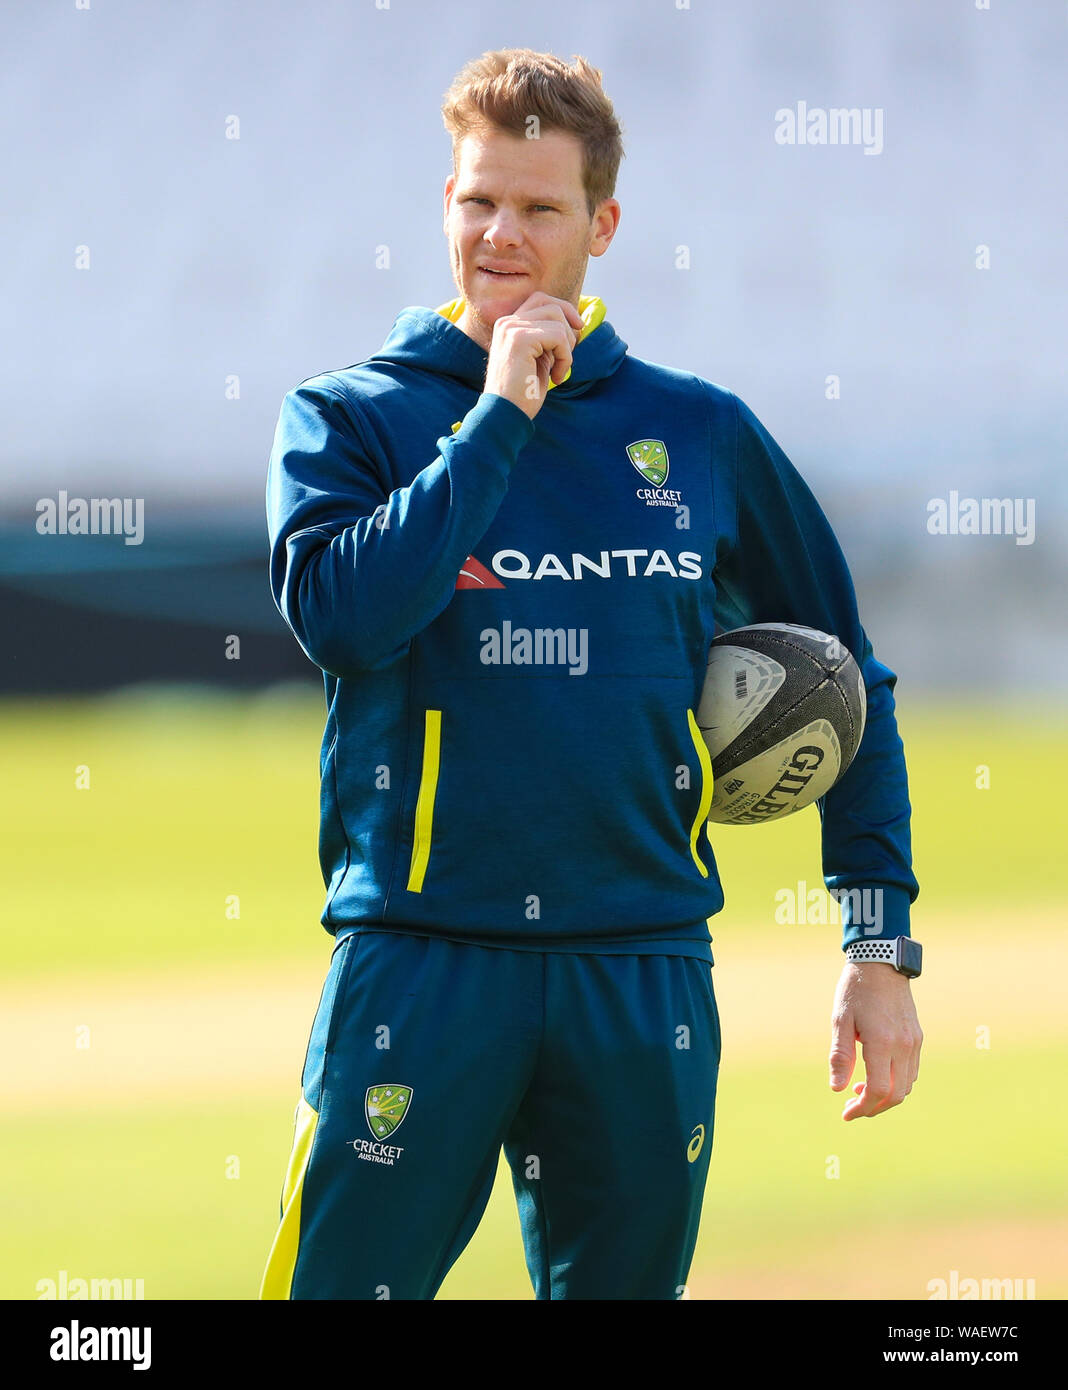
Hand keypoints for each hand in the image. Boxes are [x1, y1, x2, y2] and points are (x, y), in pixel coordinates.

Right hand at [483, 292, 583, 420]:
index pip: (541, 299)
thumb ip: (548, 339)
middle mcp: (507, 322)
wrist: (504, 415)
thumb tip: (576, 323)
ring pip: (557, 319)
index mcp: (508, 325)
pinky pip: (558, 336)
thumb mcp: (538, 359)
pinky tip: (556, 377)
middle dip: (568, 329)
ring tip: (558, 370)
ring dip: (567, 347)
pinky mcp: (520, 339)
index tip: (578, 327)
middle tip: (566, 358)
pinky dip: (565, 357)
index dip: (564, 310)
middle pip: (551, 305)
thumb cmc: (522, 394)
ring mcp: (511, 328)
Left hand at [829, 960, 922, 1119]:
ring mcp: (914, 1042)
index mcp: (881, 1042)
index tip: (846, 1113)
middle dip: (874, 1108)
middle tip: (852, 1106)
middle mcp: (903, 1046)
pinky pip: (912, 1072)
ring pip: (906, 1086)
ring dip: (886, 1097)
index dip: (862, 1108)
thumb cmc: (856, 990)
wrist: (881, 964)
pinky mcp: (917, 1038)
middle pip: (896, 1095)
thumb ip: (840, 1055)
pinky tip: (878, 1076)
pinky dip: (897, 1083)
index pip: (878, 1090)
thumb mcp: (840, 1020)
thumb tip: (836, 1088)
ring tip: (860, 1089)